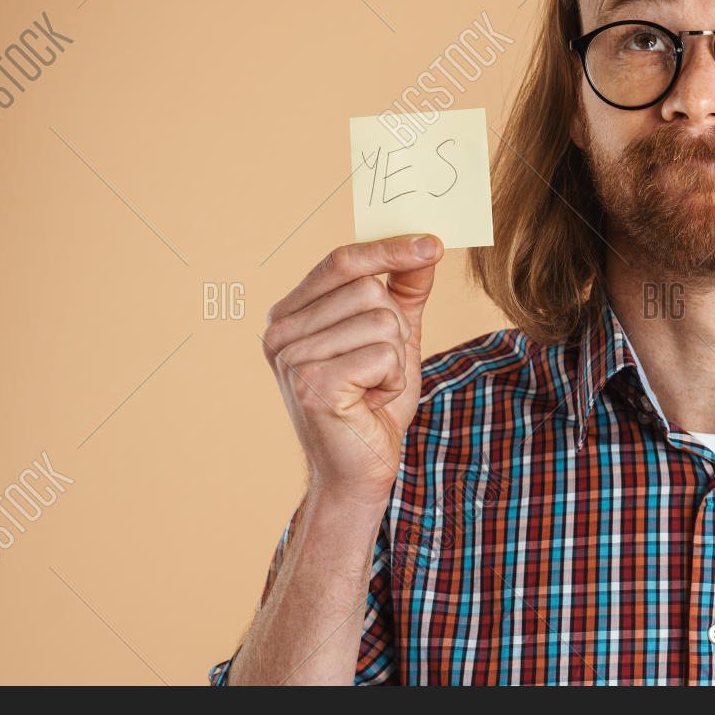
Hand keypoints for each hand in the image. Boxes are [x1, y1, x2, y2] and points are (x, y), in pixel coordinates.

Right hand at [261, 234, 442, 506]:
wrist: (359, 471)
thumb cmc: (373, 402)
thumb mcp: (394, 337)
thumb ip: (405, 291)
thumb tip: (424, 246)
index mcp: (291, 314)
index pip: (342, 262)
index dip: (388, 249)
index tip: (433, 244)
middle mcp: (280, 331)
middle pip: (369, 289)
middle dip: (394, 328)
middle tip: (377, 368)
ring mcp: (291, 357)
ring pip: (380, 320)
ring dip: (394, 359)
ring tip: (371, 388)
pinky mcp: (312, 383)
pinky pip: (383, 354)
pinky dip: (391, 381)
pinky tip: (370, 403)